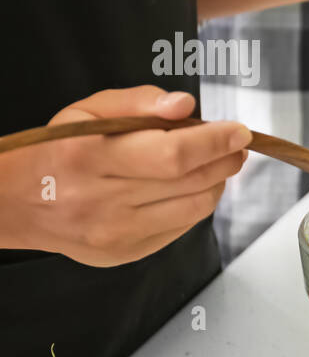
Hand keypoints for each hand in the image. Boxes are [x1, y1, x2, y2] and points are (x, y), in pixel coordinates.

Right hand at [0, 87, 250, 266]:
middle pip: (190, 182)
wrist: (18, 202)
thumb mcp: (87, 111)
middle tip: (235, 145)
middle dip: (225, 160)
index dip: (215, 142)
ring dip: (217, 183)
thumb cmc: (59, 150)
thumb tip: (185, 106)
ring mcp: (116, 233)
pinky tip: (190, 187)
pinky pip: (182, 227)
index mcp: (89, 158)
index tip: (239, 131)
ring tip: (216, 163)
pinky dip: (197, 204)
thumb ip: (138, 103)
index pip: (172, 154)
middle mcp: (102, 201)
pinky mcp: (126, 253)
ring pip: (195, 208)